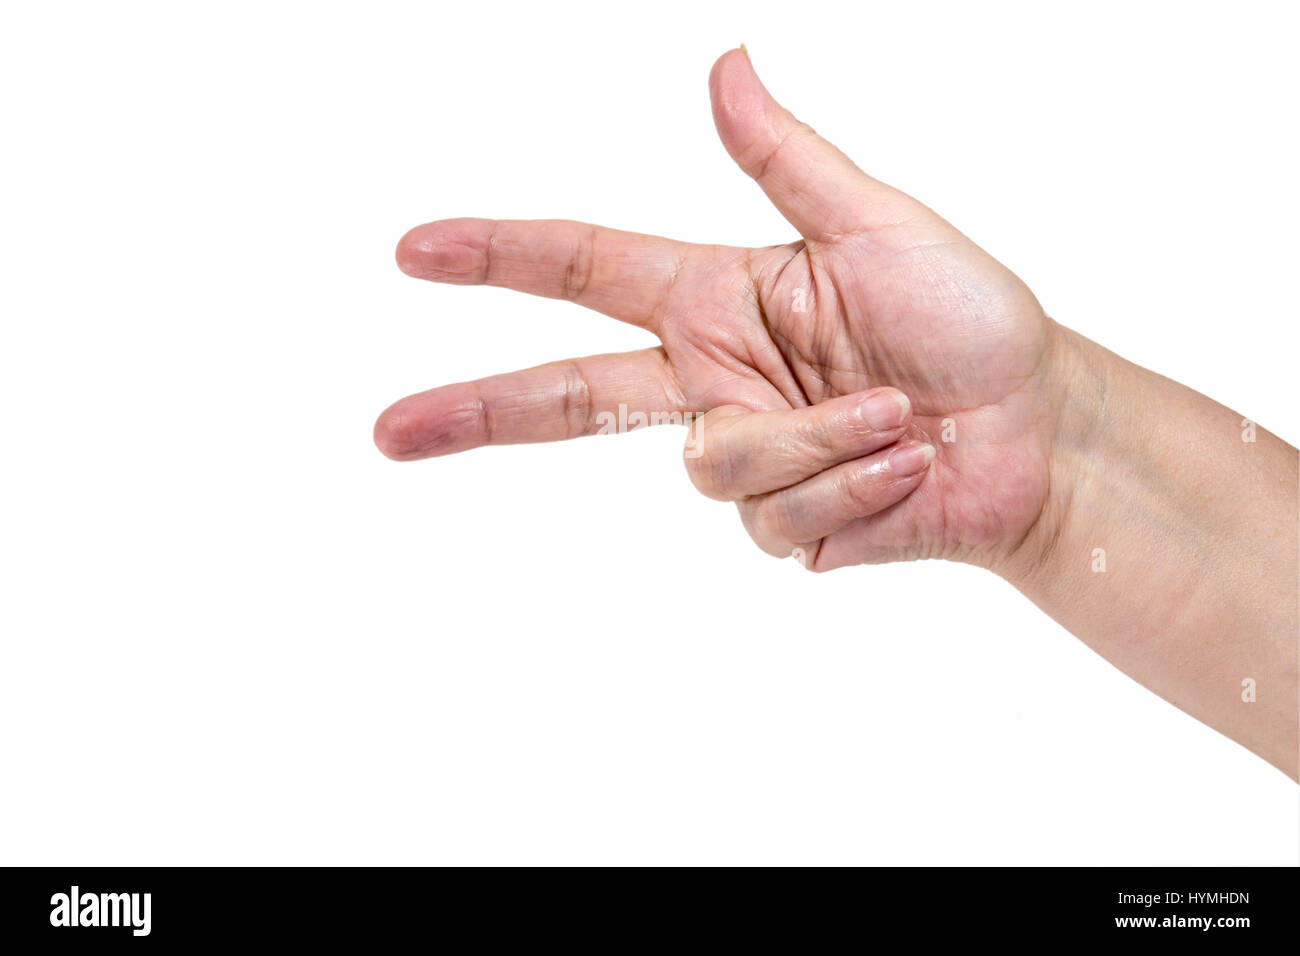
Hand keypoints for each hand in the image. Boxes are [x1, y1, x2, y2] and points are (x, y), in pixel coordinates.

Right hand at [375, 48, 1063, 571]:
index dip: (498, 260)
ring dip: (825, 436)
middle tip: (388, 432)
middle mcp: (713, 381)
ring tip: (901, 415)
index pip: (585, 272)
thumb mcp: (879, 226)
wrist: (1035, 434)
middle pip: (569, 399)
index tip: (414, 251)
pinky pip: (780, 518)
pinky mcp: (781, 527)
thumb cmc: (969, 320)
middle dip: (476, 412)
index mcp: (719, 300)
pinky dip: (855, 486)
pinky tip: (905, 468)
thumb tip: (724, 66)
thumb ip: (787, 160)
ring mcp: (744, 462)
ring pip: (715, 465)